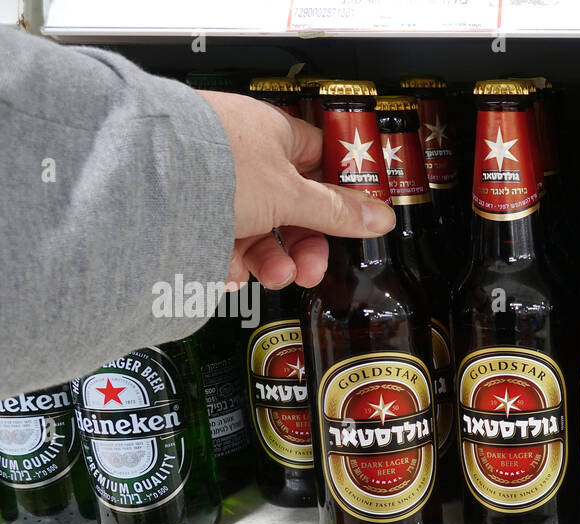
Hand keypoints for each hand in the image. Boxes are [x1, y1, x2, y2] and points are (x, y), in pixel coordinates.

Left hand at [197, 90, 396, 289]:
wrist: (143, 179)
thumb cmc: (216, 164)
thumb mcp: (290, 194)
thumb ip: (337, 211)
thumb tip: (381, 216)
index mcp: (274, 135)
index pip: (320, 162)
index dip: (340, 194)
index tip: (354, 223)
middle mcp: (244, 157)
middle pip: (292, 207)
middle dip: (304, 245)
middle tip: (309, 270)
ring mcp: (215, 184)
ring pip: (258, 231)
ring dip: (272, 261)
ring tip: (270, 277)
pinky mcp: (188, 212)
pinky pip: (222, 242)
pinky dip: (229, 262)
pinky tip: (226, 271)